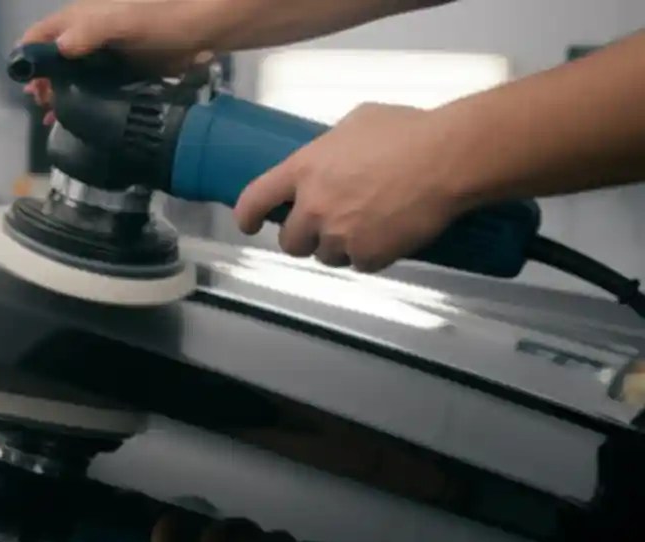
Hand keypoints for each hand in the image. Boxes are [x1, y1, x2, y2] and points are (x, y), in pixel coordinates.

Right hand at [19, 1, 220, 119]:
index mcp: (80, 19)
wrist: (203, 30)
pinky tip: (77, 122)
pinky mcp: (119, 72)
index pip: (39, 35)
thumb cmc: (162, 19)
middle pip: (51, 59)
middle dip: (42, 82)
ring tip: (54, 119)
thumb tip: (60, 47)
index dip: (27, 57)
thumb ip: (92, 30)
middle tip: (44, 106)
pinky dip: (80, 103)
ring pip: (70, 77)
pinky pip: (91, 89)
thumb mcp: (125, 21)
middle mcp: (85, 36)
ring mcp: (103, 55)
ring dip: (59, 96)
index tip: (26, 84)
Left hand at [234, 103, 465, 273]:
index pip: (255, 199)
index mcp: (304, 169)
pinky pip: (359, 264)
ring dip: (337, 247)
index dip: (247, 216)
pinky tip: (386, 236)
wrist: (448, 159)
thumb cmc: (408, 131)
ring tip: (364, 227)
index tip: (249, 224)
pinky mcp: (368, 256)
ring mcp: (339, 235)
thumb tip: (328, 157)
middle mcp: (314, 207)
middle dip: (304, 237)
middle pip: (290, 242)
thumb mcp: (357, 123)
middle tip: (323, 228)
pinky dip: (370, 255)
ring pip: (325, 256)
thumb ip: (330, 148)